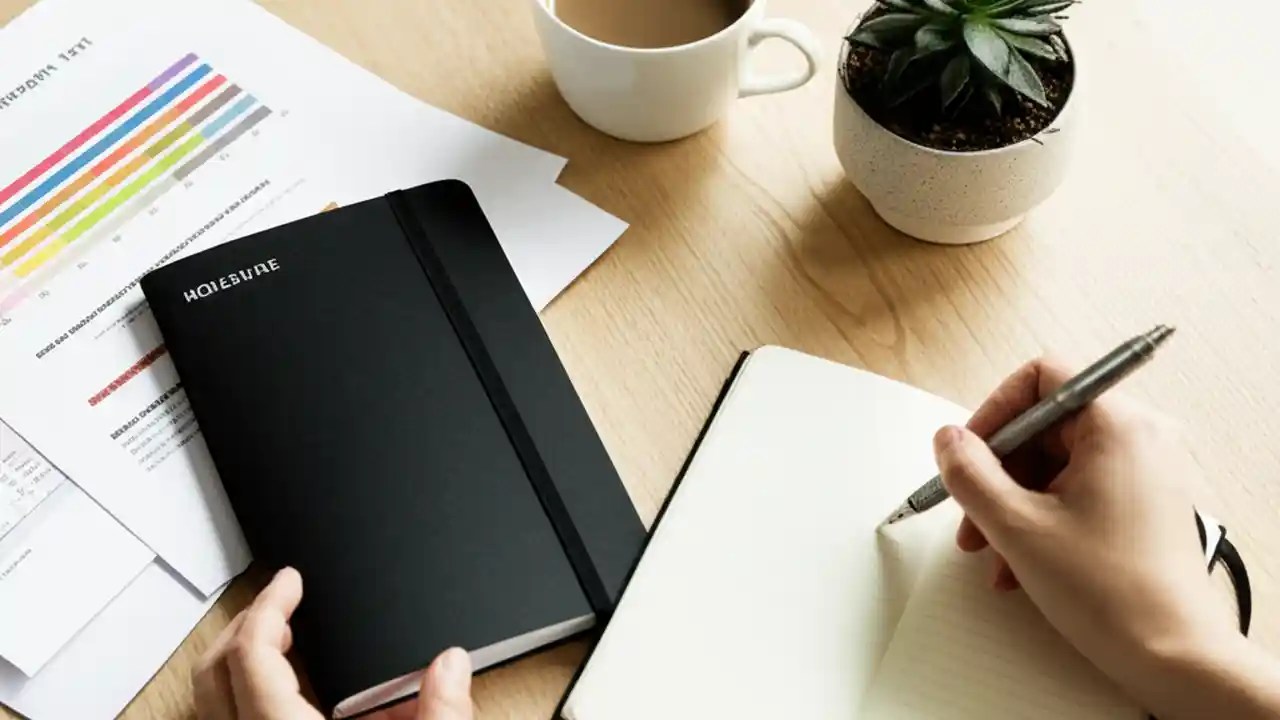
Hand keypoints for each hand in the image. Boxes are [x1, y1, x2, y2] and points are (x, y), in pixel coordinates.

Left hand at [194, 568, 473, 719]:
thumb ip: (443, 712)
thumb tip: (452, 664)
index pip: (251, 654)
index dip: (267, 605)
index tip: (289, 581)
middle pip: (213, 673)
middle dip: (244, 624)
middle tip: (279, 601)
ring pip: (210, 703)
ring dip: (238, 662)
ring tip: (278, 641)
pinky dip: (246, 698)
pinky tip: (294, 699)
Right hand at [933, 358, 1279, 718]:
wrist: (1174, 657)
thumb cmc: (1113, 592)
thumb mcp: (1016, 525)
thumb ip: (970, 473)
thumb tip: (948, 441)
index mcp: (1118, 425)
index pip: (1043, 377)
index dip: (995, 411)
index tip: (968, 450)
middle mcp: (1140, 438)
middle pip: (1044, 427)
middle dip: (997, 471)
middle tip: (970, 511)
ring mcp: (1145, 472)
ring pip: (1055, 465)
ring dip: (1012, 503)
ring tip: (991, 549)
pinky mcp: (1143, 504)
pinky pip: (1077, 491)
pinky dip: (1041, 518)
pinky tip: (1017, 562)